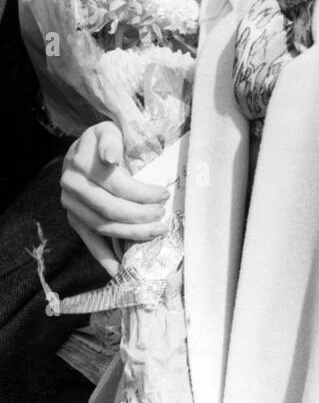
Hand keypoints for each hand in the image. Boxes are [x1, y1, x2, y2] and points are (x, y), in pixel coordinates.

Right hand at [61, 122, 169, 273]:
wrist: (82, 149)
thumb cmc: (102, 140)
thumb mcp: (107, 131)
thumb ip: (110, 142)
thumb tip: (111, 159)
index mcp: (81, 163)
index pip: (116, 185)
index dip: (142, 192)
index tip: (163, 194)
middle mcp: (71, 186)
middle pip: (110, 208)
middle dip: (140, 216)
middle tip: (162, 215)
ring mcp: (70, 206)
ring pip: (103, 226)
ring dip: (131, 234)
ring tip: (156, 232)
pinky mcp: (74, 219)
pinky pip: (88, 240)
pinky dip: (104, 257)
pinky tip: (118, 271)